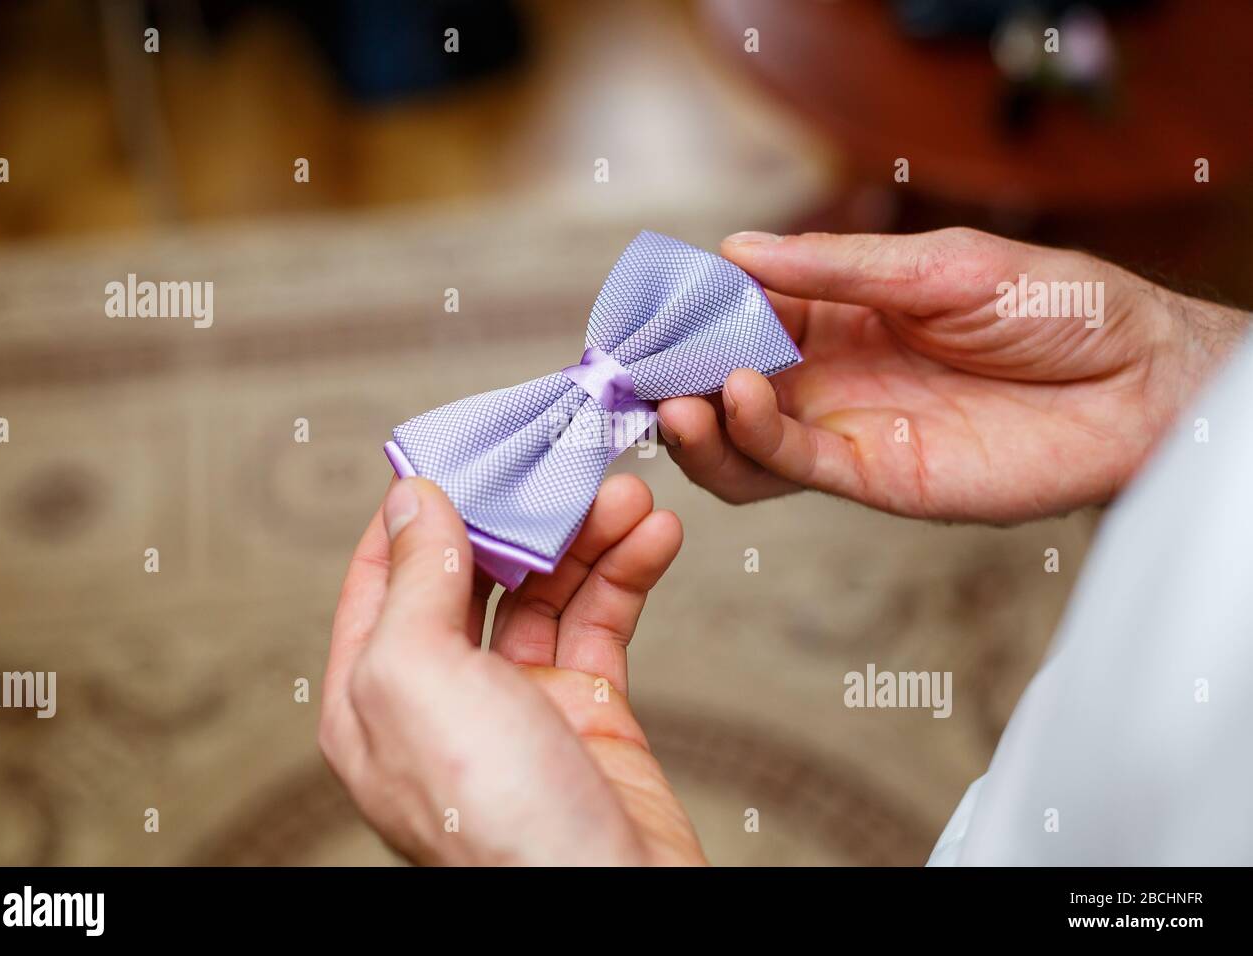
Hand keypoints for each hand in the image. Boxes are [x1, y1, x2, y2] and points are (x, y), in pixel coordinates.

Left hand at [319, 473, 704, 865]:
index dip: (418, 507)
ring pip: (548, 591)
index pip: (383, 574)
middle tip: (564, 461)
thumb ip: (414, 583)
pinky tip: (653, 538)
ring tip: (628, 495)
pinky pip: (603, 623)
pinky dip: (628, 574)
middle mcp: (443, 695)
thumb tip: (413, 499)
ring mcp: (519, 705)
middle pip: (476, 572)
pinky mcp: (589, 714)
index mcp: (375, 692)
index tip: (461, 450)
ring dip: (587, 535)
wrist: (614, 906)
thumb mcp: (420, 681)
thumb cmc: (496, 818)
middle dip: (521, 513)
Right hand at [658, 228, 1248, 521]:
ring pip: (740, 440)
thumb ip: (836, 268)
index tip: (644, 305)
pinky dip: (752, 437)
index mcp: (839, 310)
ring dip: (696, 421)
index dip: (689, 310)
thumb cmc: (1052, 305)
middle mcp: (830, 374)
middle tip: (632, 367)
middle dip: (672, 376)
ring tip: (674, 395)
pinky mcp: (874, 478)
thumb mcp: (938, 266)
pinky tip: (736, 398)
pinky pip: (792, 465)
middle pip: (723, 382)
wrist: (1135, 382)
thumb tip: (733, 251)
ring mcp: (847, 428)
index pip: (739, 311)